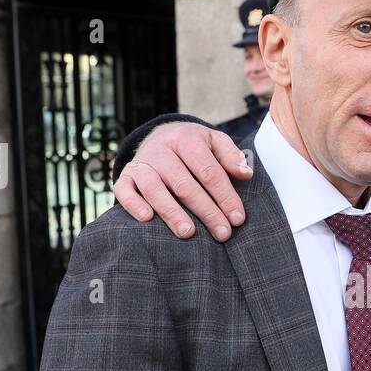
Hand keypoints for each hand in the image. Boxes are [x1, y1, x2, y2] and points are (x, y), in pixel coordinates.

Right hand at [113, 121, 252, 240]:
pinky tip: (147, 219)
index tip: (237, 219)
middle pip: (184, 184)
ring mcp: (141, 163)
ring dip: (171, 212)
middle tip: (222, 234)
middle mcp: (161, 149)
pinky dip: (133, 204)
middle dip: (206, 211)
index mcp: (186, 138)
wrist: (159, 136)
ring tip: (188, 233)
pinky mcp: (125, 176)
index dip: (225, 196)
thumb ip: (231, 156)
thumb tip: (246, 174)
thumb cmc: (194, 147)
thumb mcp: (214, 142)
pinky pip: (124, 190)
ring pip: (154, 188)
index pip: (208, 171)